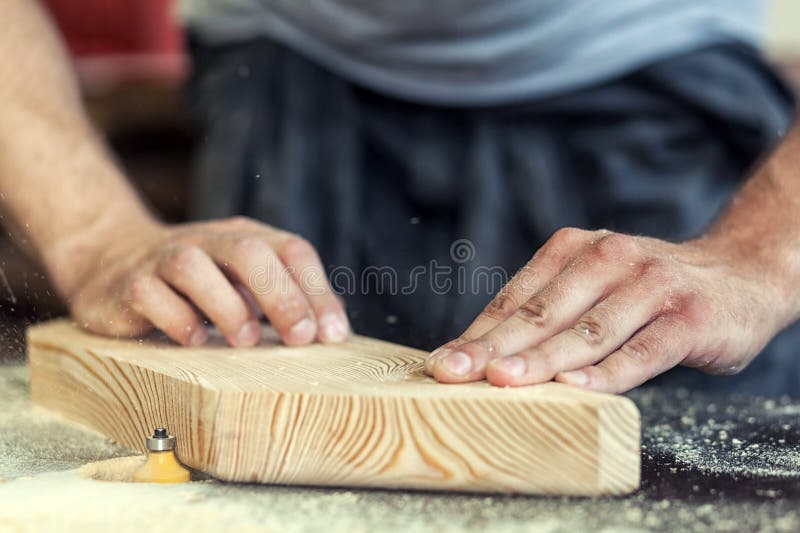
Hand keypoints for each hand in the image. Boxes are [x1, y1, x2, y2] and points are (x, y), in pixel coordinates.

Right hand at [62, 216, 348, 346]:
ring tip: (245, 342)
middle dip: (281, 296)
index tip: (334, 335)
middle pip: (249, 252)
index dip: (318, 292)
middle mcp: (208, 241)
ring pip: (194, 267)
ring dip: (227, 308)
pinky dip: (177, 321)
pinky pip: (151, 296)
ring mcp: (165, 258)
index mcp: (246, 238)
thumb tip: (334, 330)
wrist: (113, 260)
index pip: (292, 252)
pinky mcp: (130, 284)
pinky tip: (194, 342)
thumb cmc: (197, 283)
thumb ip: (285, 298)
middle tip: (300, 338)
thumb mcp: (245, 283)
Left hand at [425, 228, 788, 392]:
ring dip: (541, 359)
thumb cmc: (650, 291)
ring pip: (587, 331)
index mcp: (575, 249)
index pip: (517, 298)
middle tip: (452, 374)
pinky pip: (642, 351)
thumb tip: (484, 353)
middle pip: (542, 312)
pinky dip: (608, 373)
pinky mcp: (687, 319)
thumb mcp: (595, 284)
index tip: (441, 363)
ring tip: (501, 381)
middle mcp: (609, 258)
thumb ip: (551, 309)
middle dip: (492, 347)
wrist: (741, 273)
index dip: (477, 333)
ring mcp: (650, 286)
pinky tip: (576, 390)